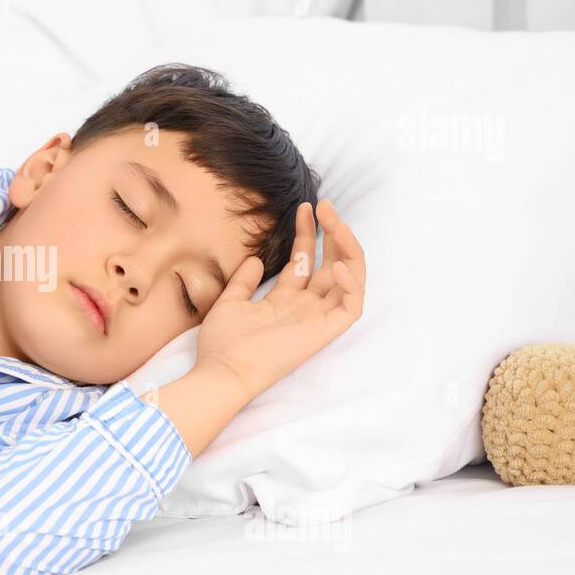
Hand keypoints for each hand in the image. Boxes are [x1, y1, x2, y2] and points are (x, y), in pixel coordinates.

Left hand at [194, 197, 365, 400]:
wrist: (221, 369)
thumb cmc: (222, 343)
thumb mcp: (230, 303)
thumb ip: (244, 282)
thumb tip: (255, 260)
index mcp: (285, 302)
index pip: (305, 261)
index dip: (308, 233)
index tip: (304, 208)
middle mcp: (305, 308)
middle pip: (331, 264)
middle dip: (332, 233)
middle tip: (325, 205)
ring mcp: (317, 319)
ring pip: (349, 279)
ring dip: (348, 248)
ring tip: (337, 222)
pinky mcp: (325, 332)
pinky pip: (352, 306)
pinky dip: (352, 283)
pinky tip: (337, 263)